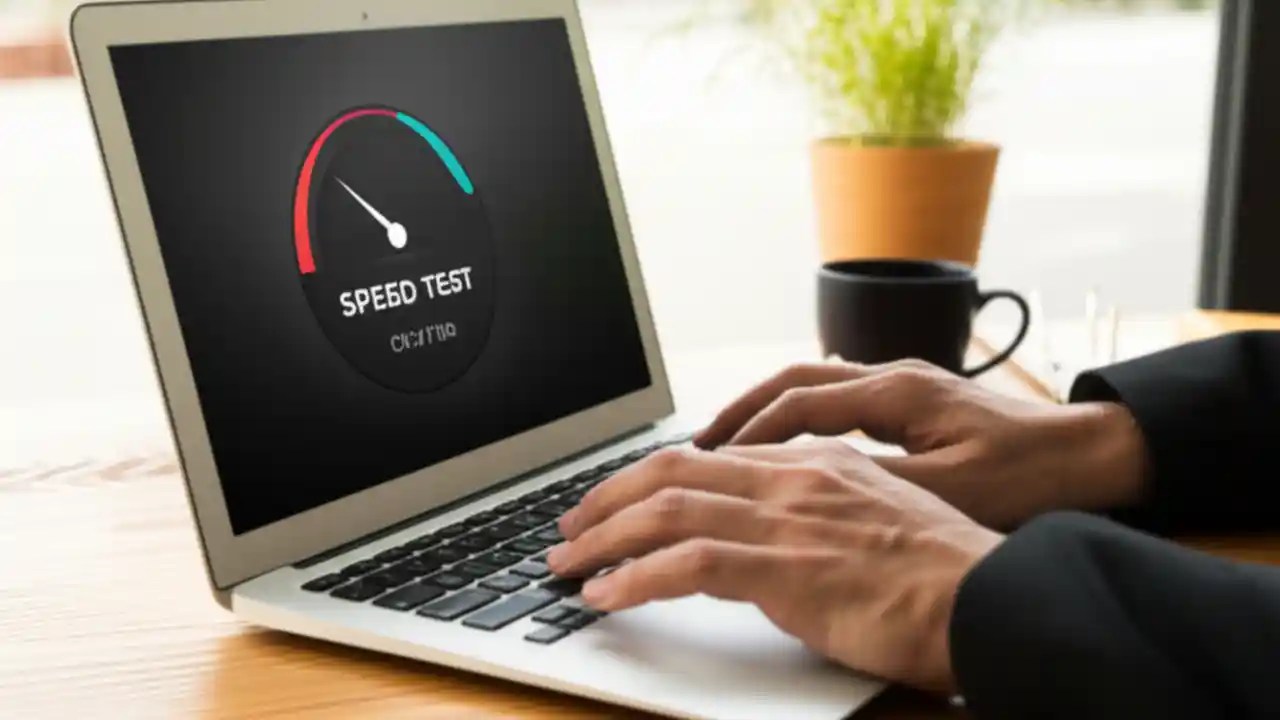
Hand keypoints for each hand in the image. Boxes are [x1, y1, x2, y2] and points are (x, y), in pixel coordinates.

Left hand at [549, 441, 1002, 691]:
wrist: (992, 599)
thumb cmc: (946, 576)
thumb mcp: (877, 526)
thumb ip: (819, 523)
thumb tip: (775, 548)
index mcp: (815, 462)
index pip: (710, 457)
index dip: (650, 479)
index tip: (618, 503)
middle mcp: (793, 477)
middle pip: (671, 468)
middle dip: (607, 497)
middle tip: (570, 526)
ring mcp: (786, 518)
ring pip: (665, 508)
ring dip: (602, 537)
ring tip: (566, 563)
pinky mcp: (784, 566)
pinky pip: (684, 562)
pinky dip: (633, 577)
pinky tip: (606, 595)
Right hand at [694, 360, 1150, 529]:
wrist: (1091, 454)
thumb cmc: (1030, 475)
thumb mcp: (951, 491)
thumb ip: (879, 485)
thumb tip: (812, 488)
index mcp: (898, 391)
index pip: (799, 404)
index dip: (749, 433)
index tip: (711, 460)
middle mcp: (894, 375)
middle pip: (795, 379)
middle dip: (741, 410)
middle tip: (697, 442)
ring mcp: (904, 383)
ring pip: (814, 385)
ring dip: (767, 411)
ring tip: (728, 444)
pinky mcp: (915, 400)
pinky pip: (838, 398)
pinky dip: (799, 419)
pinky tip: (787, 447)